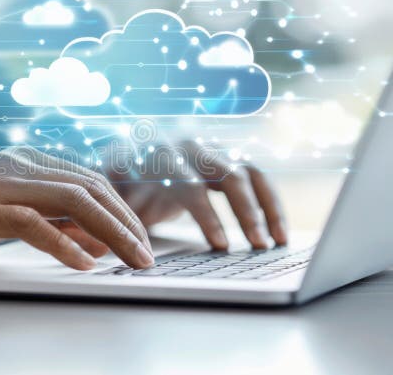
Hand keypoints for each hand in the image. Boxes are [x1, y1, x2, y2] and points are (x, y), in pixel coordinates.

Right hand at [0, 148, 153, 271]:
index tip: (142, 240)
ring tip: (132, 260)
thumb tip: (99, 240)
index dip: (123, 211)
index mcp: (27, 162)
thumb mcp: (8, 217)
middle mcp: (17, 165)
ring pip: (72, 201)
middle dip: (127, 223)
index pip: (90, 181)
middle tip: (148, 255)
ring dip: (110, 233)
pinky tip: (85, 265)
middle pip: (90, 188)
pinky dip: (64, 245)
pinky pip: (32, 223)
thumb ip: (52, 221)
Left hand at [109, 141, 285, 249]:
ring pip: (250, 173)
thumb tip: (119, 231)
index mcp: (162, 154)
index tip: (221, 245)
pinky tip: (279, 234)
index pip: (192, 185)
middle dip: (246, 212)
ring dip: (267, 208)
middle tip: (257, 245)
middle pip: (229, 175)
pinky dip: (272, 204)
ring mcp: (214, 149)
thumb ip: (118, 204)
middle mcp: (193, 146)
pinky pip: (258, 178)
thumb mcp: (113, 189)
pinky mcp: (229, 159)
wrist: (130, 150)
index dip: (208, 216)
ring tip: (276, 243)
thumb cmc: (121, 178)